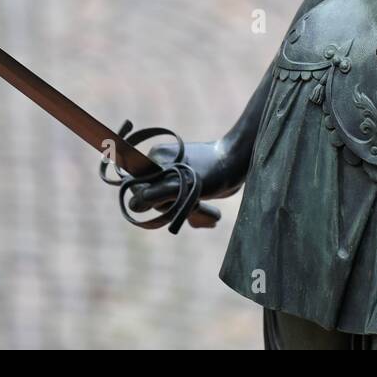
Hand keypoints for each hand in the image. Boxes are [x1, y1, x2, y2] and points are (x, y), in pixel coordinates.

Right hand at [124, 138, 244, 229]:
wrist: (241, 162)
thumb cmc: (214, 170)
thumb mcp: (182, 184)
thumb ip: (156, 194)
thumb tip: (134, 204)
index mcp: (156, 158)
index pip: (138, 188)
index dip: (153, 200)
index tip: (172, 200)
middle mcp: (163, 166)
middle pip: (153, 199)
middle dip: (173, 207)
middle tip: (195, 202)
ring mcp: (175, 175)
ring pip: (169, 205)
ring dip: (187, 211)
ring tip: (206, 207)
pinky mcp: (188, 185)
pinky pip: (182, 205)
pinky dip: (193, 212)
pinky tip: (210, 217)